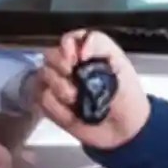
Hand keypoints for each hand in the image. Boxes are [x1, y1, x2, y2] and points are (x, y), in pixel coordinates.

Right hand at [34, 29, 150, 150]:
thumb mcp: (120, 63)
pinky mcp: (51, 105)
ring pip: (43, 75)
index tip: (78, 59)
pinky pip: (42, 98)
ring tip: (78, 100)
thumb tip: (78, 49)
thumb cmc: (126, 95)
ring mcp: (58, 85)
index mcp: (86, 52)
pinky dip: (57, 106)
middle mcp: (68, 66)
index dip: (68, 45)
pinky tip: (71, 112)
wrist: (124, 128)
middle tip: (76, 78)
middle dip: (61, 66)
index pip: (68, 39)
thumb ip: (99, 44)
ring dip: (62, 89)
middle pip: (50, 55)